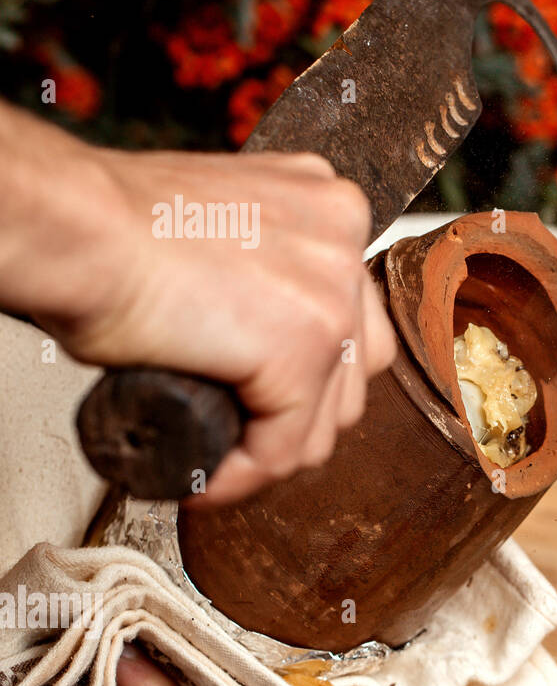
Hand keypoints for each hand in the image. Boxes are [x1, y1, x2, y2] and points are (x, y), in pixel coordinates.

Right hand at [0, 102, 396, 503]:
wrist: (73, 229)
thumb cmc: (108, 229)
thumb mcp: (218, 232)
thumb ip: (259, 270)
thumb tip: (256, 334)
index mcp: (328, 207)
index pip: (351, 311)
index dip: (310, 365)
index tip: (261, 392)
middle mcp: (344, 242)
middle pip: (354, 361)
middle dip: (303, 407)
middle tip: (245, 427)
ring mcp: (332, 296)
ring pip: (331, 413)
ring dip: (277, 445)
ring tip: (223, 452)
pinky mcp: (302, 350)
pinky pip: (286, 446)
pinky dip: (245, 474)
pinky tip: (206, 477)